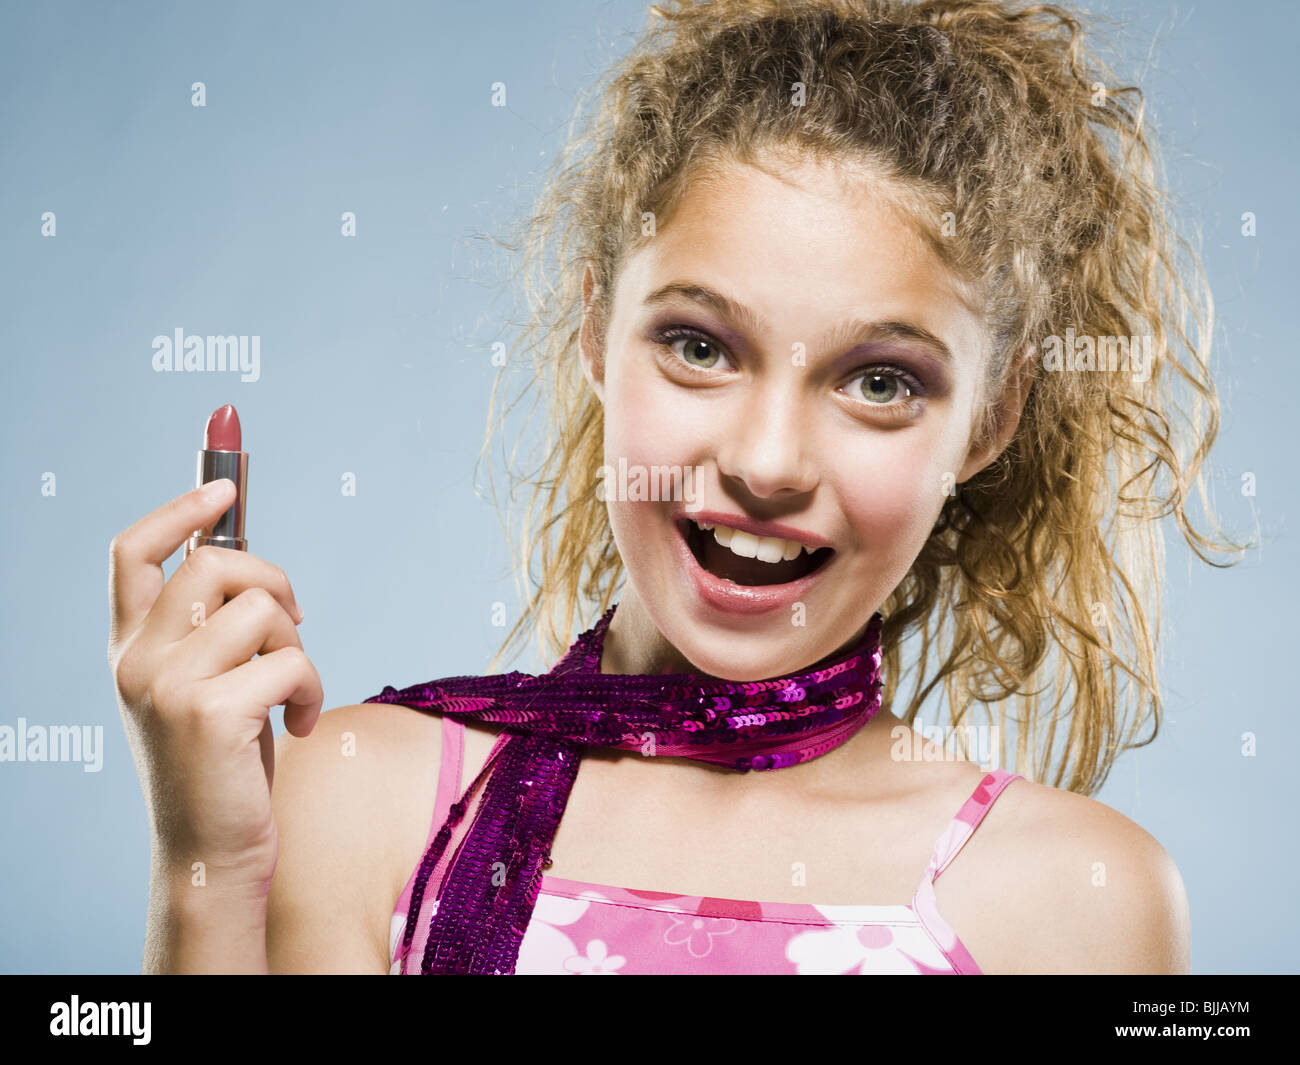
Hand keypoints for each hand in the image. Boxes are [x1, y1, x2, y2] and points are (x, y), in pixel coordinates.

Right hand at [108, 478, 322, 886]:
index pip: (133, 553)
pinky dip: (311, 688)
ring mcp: (166, 684)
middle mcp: (136, 660)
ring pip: (262, 609)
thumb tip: (242, 549)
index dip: (180, 509)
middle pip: (215, 565)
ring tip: (292, 690)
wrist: (211, 850)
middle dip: (273, 579)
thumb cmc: (223, 763)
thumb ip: (214, 624)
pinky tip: (299, 723)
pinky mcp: (209, 712)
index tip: (226, 490)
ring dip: (299, 644)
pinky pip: (292, 659)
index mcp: (129, 649)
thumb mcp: (208, 682)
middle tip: (298, 620)